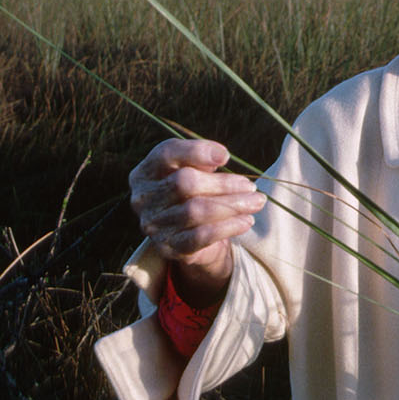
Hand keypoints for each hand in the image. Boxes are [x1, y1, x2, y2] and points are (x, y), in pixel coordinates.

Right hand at [128, 138, 264, 306]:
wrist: (188, 235)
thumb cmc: (193, 194)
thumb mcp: (194, 171)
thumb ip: (201, 159)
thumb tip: (219, 156)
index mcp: (145, 172)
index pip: (166, 153)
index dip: (196, 151)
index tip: (226, 156)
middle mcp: (143, 198)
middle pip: (185, 183)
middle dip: (224, 184)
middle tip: (251, 186)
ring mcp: (153, 225)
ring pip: (196, 210)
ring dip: (232, 205)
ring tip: (256, 202)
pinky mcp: (168, 248)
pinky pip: (201, 236)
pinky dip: (228, 227)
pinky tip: (246, 221)